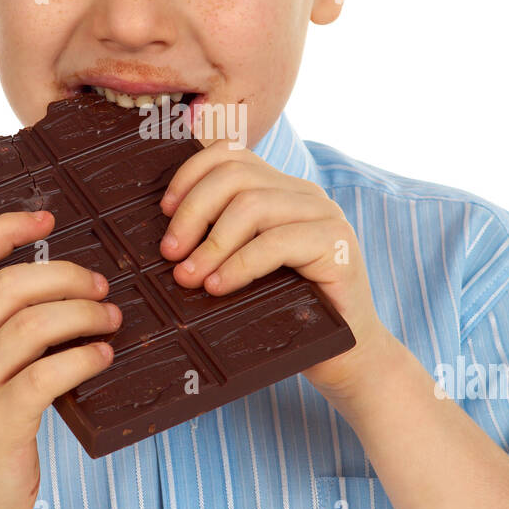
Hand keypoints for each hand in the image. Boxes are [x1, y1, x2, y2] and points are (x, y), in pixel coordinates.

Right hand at [0, 209, 119, 508]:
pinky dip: (84, 357)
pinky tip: (103, 355)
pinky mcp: (0, 420)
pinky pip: (48, 373)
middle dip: (65, 275)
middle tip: (102, 287)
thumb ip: (5, 332)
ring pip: (33, 323)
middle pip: (10, 282)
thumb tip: (71, 290)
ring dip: (84, 314)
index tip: (48, 218)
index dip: (6, 226)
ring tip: (112, 319)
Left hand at [158, 139, 393, 409]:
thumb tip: (166, 236)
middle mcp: (304, 194)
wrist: (344, 355)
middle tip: (170, 254)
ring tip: (189, 278)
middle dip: (193, 211)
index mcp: (281, 190)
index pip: (229, 153)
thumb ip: (220, 240)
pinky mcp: (336, 243)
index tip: (164, 214)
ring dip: (211, 243)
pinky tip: (217, 286)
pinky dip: (238, 264)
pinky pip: (275, 242)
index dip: (190, 176)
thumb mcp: (245, 267)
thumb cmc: (286, 313)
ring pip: (252, 205)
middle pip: (235, 174)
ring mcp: (323, 215)